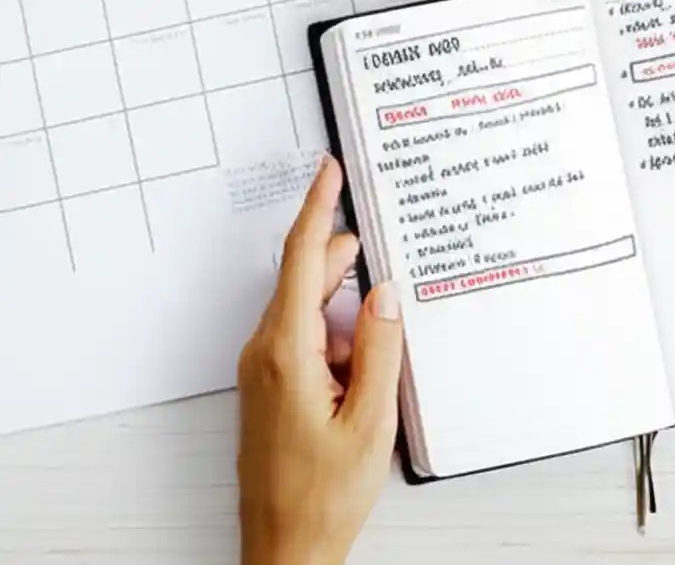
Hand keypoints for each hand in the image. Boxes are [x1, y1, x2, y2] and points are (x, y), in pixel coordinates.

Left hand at [237, 156, 403, 564]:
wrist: (286, 546)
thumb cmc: (321, 496)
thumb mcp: (368, 420)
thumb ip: (380, 349)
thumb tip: (384, 294)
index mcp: (286, 353)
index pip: (302, 260)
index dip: (318, 208)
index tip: (328, 171)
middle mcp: (266, 354)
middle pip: (305, 280)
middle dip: (345, 265)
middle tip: (383, 257)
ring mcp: (265, 370)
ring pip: (311, 314)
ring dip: (348, 321)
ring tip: (376, 366)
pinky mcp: (272, 386)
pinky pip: (307, 342)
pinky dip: (339, 344)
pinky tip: (364, 378)